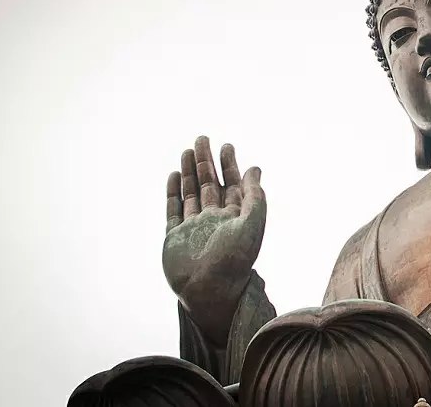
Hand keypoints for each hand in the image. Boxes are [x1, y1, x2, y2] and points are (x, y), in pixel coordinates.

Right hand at [162, 136, 265, 342]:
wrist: (209, 291)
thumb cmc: (234, 260)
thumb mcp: (252, 224)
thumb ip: (255, 196)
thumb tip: (256, 168)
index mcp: (235, 218)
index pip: (232, 184)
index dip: (230, 165)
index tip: (227, 145)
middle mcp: (214, 220)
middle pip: (210, 184)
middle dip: (207, 161)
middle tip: (203, 138)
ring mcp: (193, 228)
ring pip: (191, 193)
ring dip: (190, 171)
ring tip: (188, 150)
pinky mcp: (174, 237)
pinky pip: (174, 209)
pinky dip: (174, 192)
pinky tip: (175, 175)